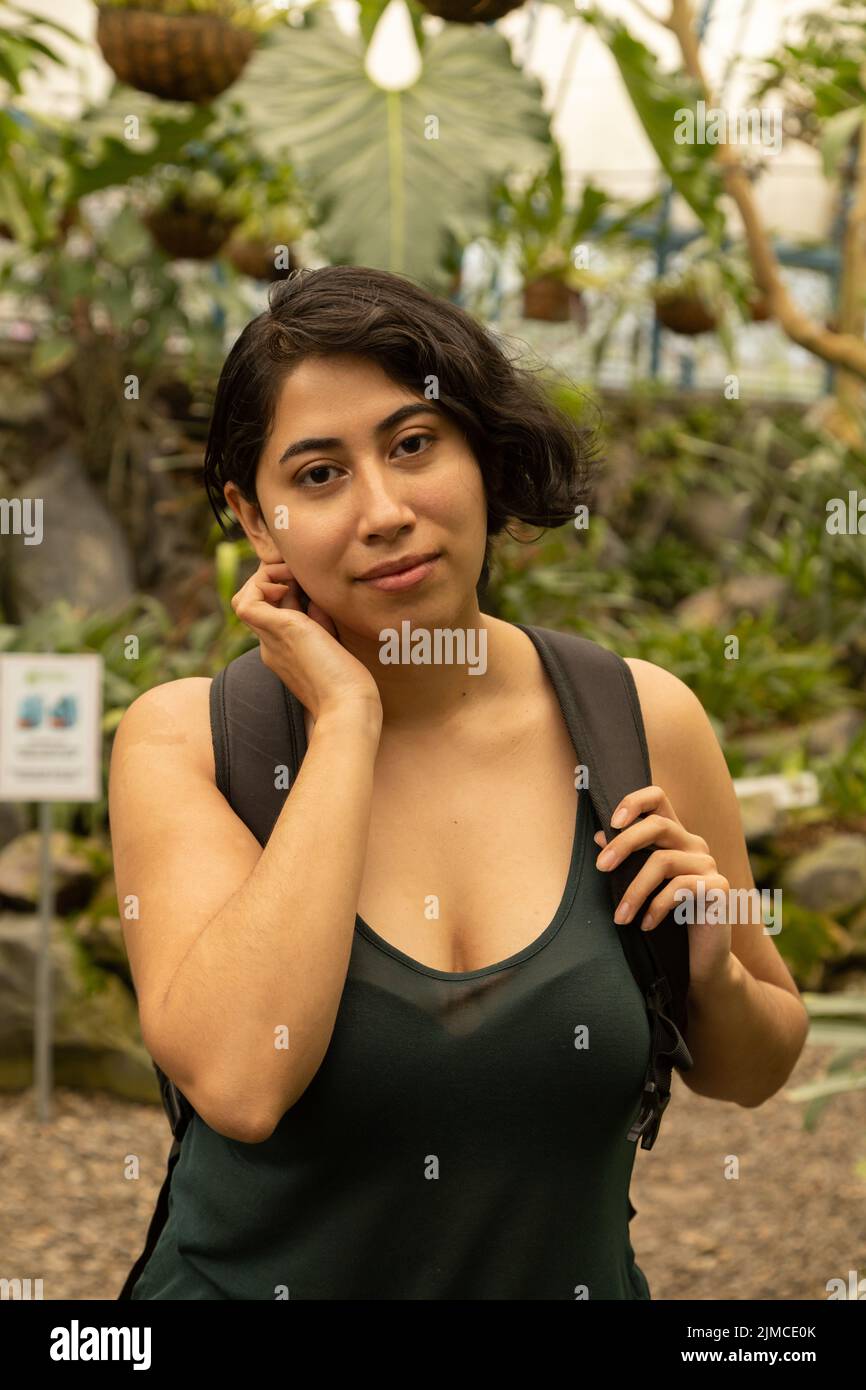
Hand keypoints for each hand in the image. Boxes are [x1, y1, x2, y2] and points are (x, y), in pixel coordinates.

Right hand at [229, 560, 381, 723]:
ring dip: (266, 578)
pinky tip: (290, 585)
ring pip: (244, 599)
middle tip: (301, 575)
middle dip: (273, 579)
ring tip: (294, 576)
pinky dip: (264, 583)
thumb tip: (314, 595)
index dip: (285, 590)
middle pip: (254, 603)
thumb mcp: (334, 643)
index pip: (272, 611)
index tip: (311, 586)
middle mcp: (271, 645)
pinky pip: (247, 601)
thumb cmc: (351, 683)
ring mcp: (270, 640)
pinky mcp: (277, 631)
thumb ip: (321, 620)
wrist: (349, 707)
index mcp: (286, 650)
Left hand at [592, 784, 731, 987]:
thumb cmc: (667, 919)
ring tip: (620, 917)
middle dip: (624, 843)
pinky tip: (646, 926)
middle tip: (600, 867)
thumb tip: (599, 837)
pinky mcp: (720, 888)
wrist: (702, 959)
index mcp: (675, 837)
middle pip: (657, 825)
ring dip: (635, 891)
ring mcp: (708, 865)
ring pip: (663, 861)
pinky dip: (656, 907)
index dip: (634, 802)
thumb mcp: (642, 887)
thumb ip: (627, 862)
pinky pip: (680, 888)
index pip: (658, 798)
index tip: (612, 822)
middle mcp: (694, 845)